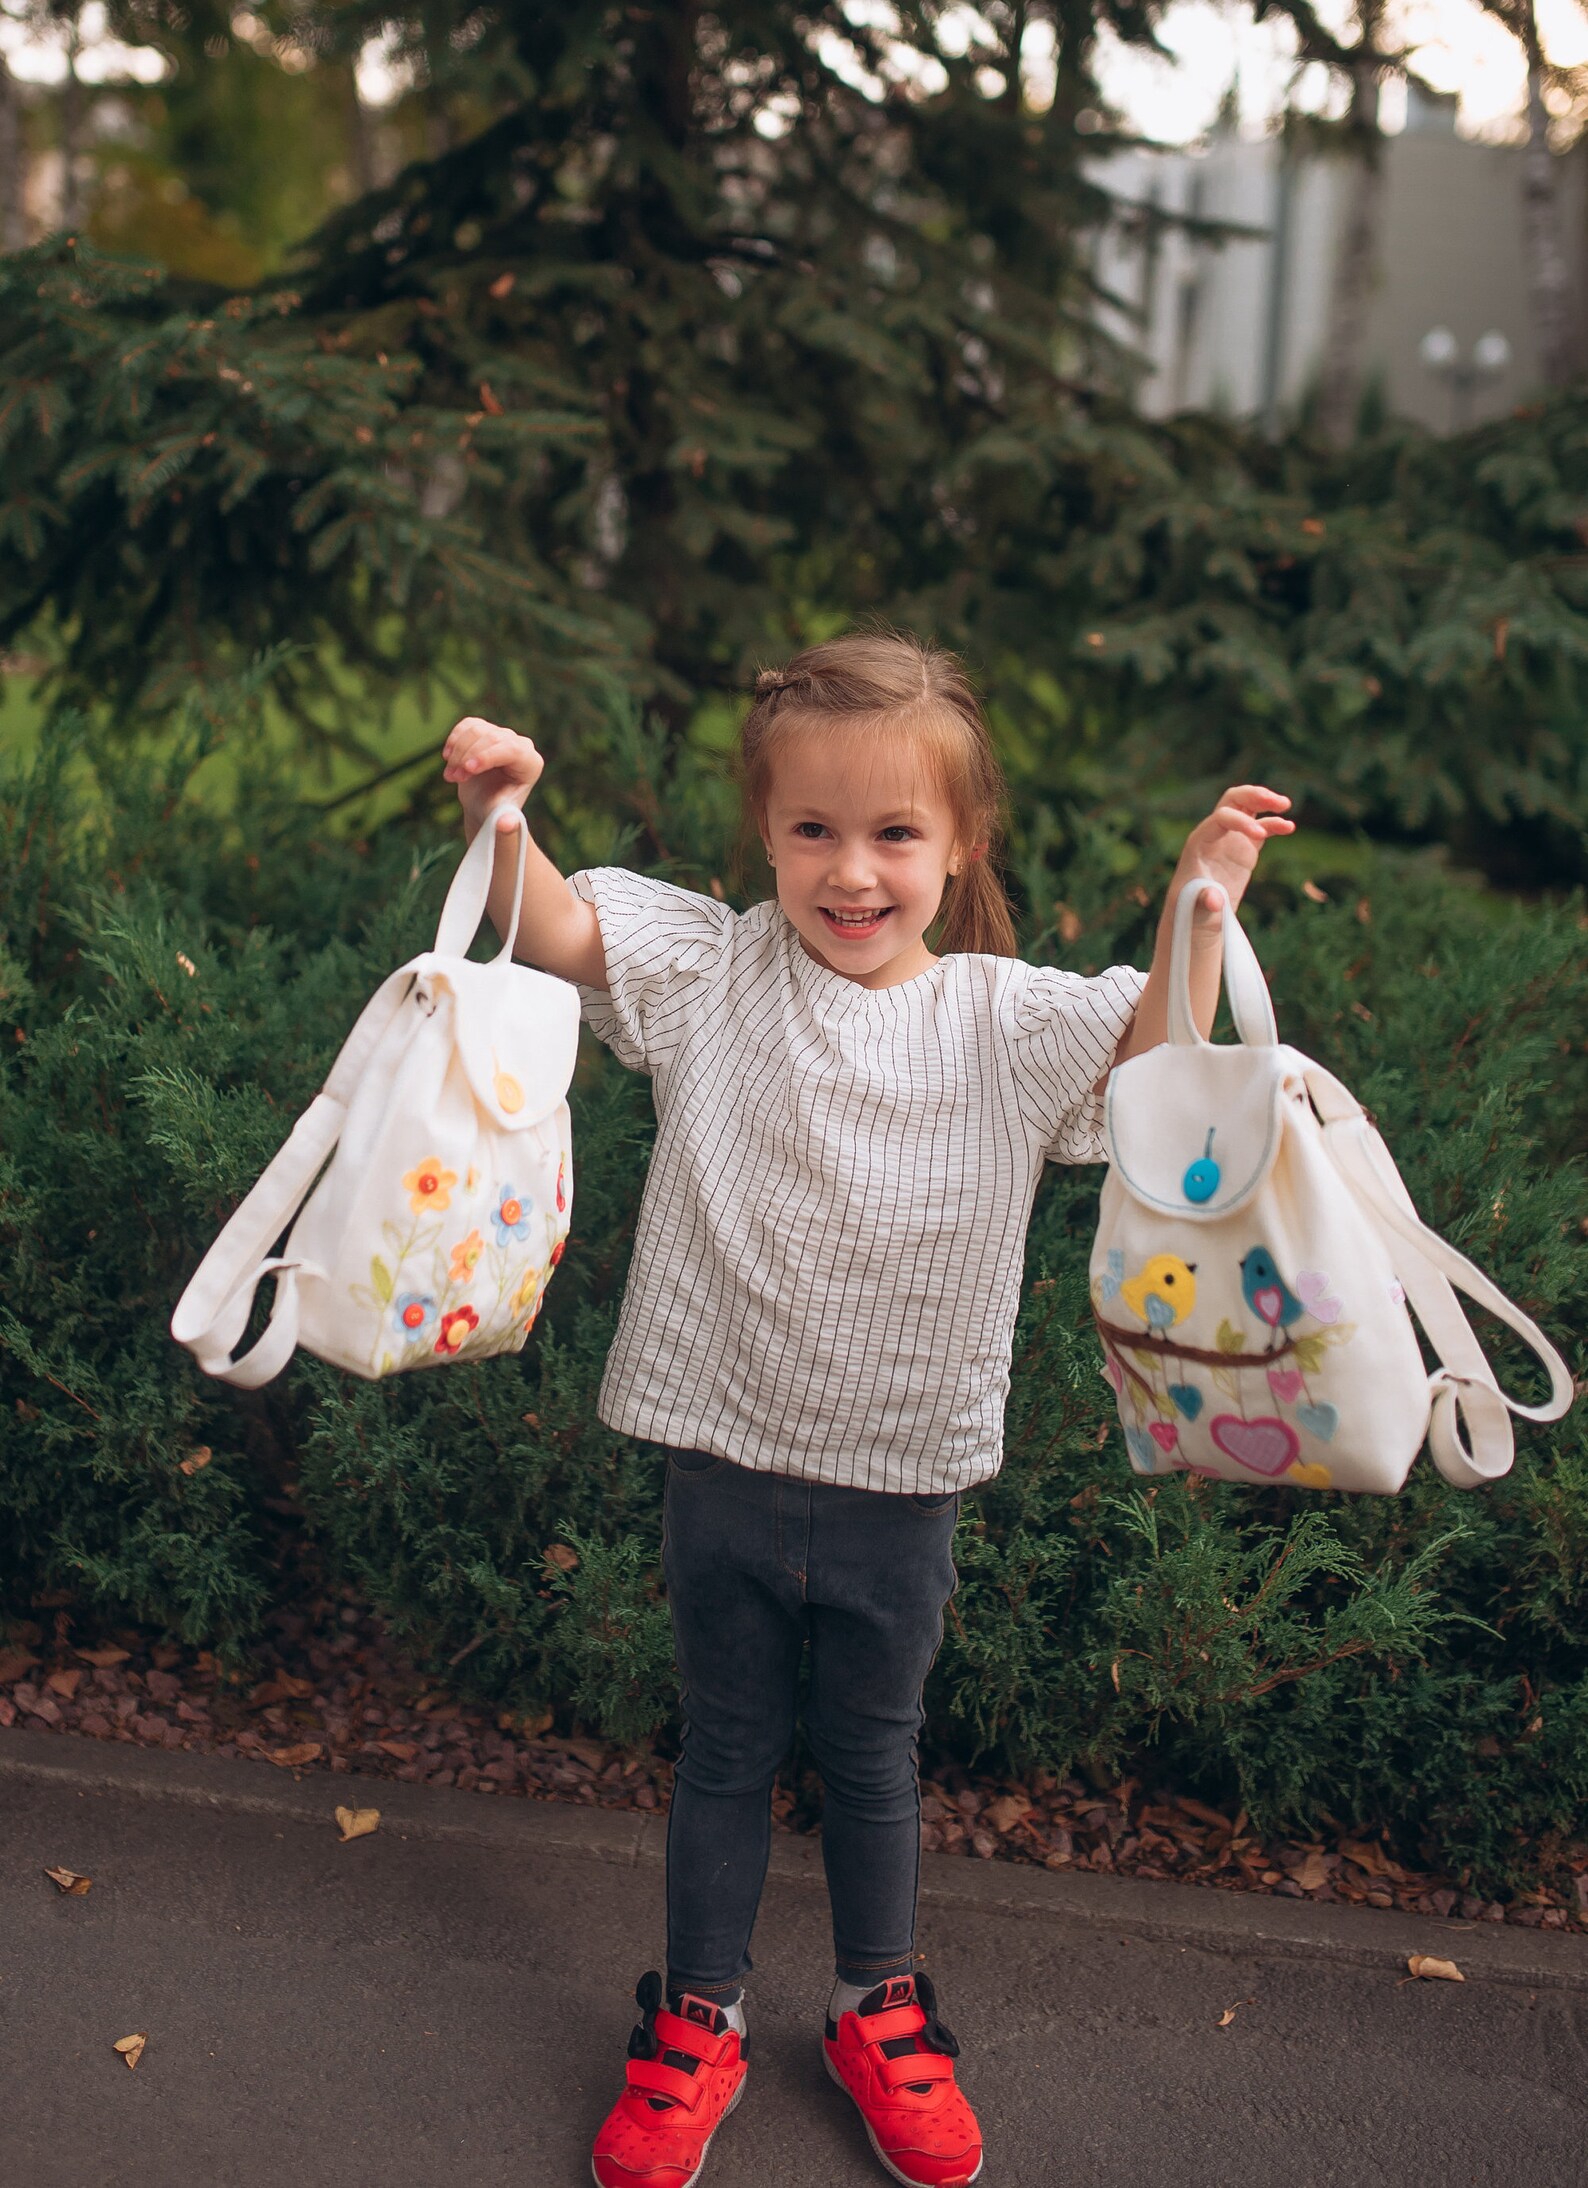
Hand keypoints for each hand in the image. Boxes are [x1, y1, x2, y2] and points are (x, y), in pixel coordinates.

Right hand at [442, 716, 544, 832]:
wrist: (485, 806)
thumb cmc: (496, 813)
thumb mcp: (500, 819)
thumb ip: (506, 824)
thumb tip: (506, 824)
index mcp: (531, 763)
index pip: (511, 749)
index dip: (486, 756)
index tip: (466, 769)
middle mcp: (521, 745)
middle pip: (491, 738)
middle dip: (467, 757)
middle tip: (454, 778)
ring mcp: (503, 736)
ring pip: (476, 730)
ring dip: (457, 752)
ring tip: (452, 775)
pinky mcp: (486, 731)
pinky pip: (467, 725)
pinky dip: (454, 739)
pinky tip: (448, 757)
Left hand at [1170, 784, 1293, 924]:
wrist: (1197, 912)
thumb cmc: (1191, 909)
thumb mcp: (1196, 907)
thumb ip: (1204, 900)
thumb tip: (1215, 901)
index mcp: (1200, 841)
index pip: (1221, 817)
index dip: (1240, 822)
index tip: (1260, 835)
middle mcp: (1214, 833)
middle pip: (1233, 800)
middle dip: (1254, 795)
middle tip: (1278, 802)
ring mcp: (1230, 837)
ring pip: (1247, 806)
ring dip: (1266, 801)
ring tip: (1286, 805)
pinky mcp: (1244, 846)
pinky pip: (1260, 827)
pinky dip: (1274, 824)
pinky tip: (1290, 828)